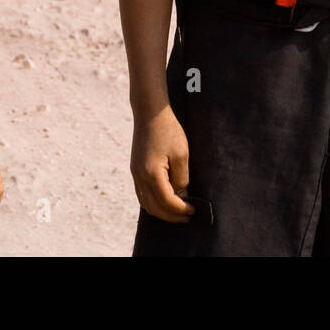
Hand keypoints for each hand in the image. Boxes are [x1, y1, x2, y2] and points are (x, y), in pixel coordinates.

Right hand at [130, 104, 195, 222]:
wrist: (149, 113)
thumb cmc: (168, 130)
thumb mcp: (181, 154)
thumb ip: (182, 179)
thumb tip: (182, 196)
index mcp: (152, 174)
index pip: (167, 202)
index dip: (181, 210)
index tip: (194, 210)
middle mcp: (140, 178)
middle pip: (154, 208)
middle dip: (172, 216)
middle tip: (188, 216)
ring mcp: (135, 175)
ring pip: (146, 204)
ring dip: (162, 212)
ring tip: (178, 212)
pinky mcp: (135, 170)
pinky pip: (142, 195)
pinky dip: (154, 203)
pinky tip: (166, 201)